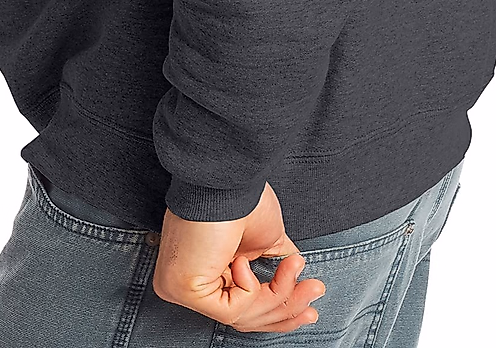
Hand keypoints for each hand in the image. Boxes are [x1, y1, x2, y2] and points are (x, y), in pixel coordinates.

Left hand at [152, 181, 324, 332]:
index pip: (240, 307)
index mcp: (204, 268)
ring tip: (295, 269)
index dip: (278, 312)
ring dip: (279, 295)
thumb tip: (296, 279)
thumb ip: (276, 264)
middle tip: (314, 297)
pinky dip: (250, 288)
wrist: (229, 178)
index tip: (310, 311)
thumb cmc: (241, 198)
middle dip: (286, 309)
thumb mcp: (266, 239)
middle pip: (244, 317)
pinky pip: (231, 310)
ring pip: (241, 317)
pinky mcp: (183, 288)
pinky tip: (245, 260)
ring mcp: (181, 286)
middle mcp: (188, 281)